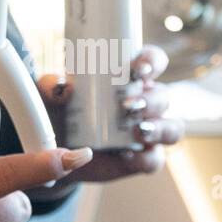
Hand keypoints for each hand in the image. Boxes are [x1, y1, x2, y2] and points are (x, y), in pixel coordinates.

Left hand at [36, 45, 183, 183]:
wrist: (52, 151)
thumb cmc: (58, 111)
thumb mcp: (49, 95)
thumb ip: (50, 86)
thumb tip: (62, 87)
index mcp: (129, 78)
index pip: (152, 61)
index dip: (153, 61)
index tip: (140, 68)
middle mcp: (144, 103)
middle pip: (163, 96)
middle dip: (151, 100)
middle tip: (127, 105)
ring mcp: (147, 133)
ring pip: (172, 128)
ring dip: (160, 128)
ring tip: (138, 130)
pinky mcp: (141, 160)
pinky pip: (155, 160)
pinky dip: (145, 158)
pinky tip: (128, 156)